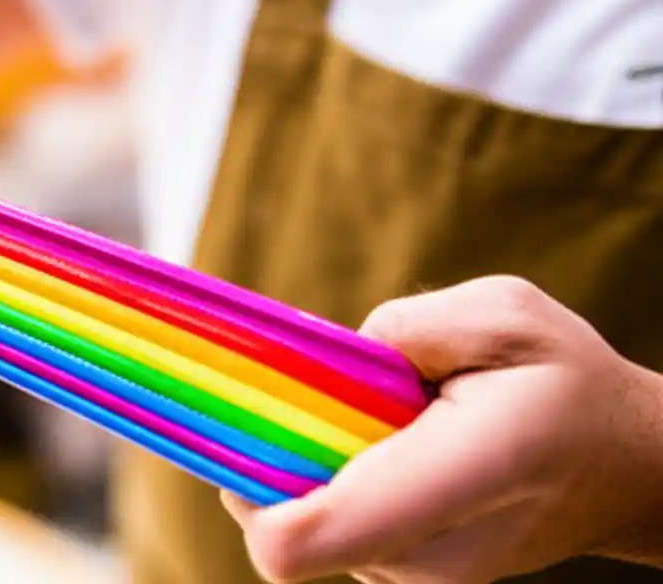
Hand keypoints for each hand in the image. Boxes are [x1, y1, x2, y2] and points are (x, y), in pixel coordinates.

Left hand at [223, 276, 662, 582]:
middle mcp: (423, 555)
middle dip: (278, 448)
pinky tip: (386, 446)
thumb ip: (407, 326)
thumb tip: (330, 357)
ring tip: (384, 420)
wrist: (622, 469)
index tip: (249, 423)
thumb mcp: (506, 314)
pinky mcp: (395, 573)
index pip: (306, 535)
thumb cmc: (565, 386)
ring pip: (296, 517)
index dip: (251, 489)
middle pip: (280, 521)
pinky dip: (330, 476)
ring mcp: (407, 577)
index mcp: (456, 483)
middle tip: (331, 394)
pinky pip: (323, 522)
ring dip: (310, 458)